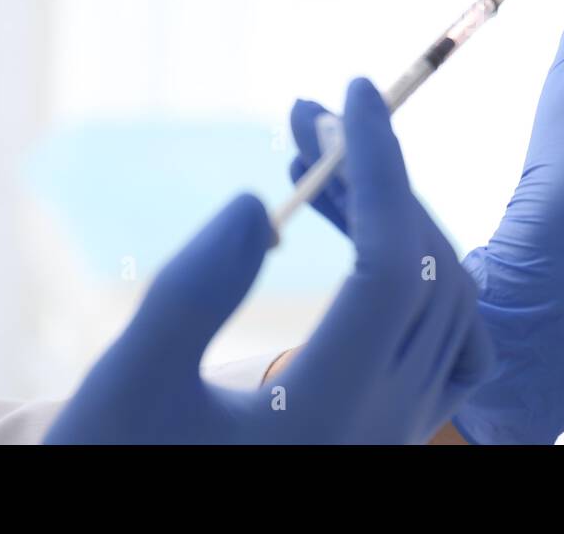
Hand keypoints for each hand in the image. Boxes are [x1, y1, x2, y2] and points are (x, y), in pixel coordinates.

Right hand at [45, 78, 494, 443]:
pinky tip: (363, 240)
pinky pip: (451, 343)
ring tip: (316, 172)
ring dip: (393, 218)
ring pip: (443, 298)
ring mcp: (397, 431)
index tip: (348, 94)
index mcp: (325, 413)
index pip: (392, 267)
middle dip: (374, 178)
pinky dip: (422, 276)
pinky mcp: (392, 430)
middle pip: (424, 272)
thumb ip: (189, 296)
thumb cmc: (112, 470)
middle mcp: (381, 426)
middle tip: (306, 122)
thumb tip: (253, 205)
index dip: (379, 168)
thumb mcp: (125, 389)